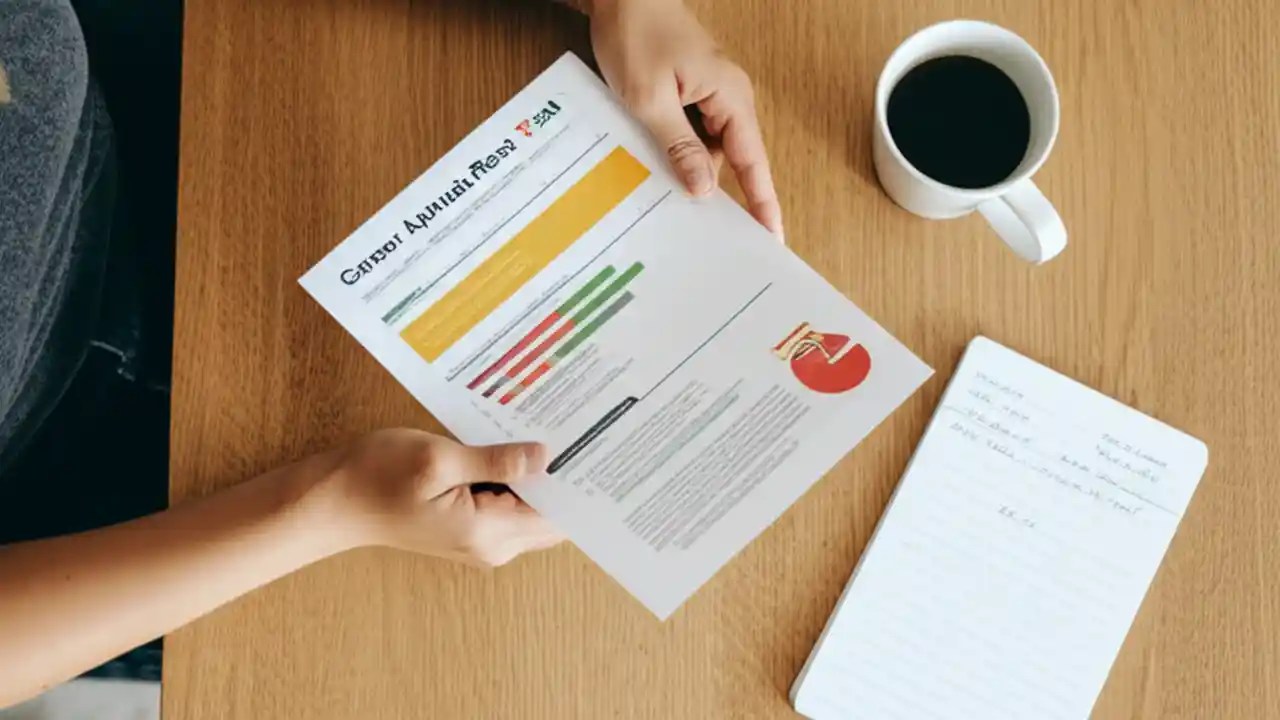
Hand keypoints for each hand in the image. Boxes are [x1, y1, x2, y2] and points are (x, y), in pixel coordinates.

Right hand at [322, 429, 563, 566]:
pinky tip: (515, 447)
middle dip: (563, 477)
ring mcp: (480, 541)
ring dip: (538, 476)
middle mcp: (492, 546)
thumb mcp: (439, 458)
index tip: (594, 446)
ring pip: (531, 511)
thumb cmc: (377, 476)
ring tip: (549, 430)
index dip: (578, 484)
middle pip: (550, 516)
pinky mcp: (469, 528)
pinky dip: (516, 481)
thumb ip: (496, 460)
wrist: (332, 501)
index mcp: (488, 533)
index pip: (557, 516)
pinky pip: (508, 507)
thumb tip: (545, 457)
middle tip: (578, 429)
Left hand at [587, 0, 783, 236]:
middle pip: (727, 160)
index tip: (773, 237)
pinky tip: (651, 162)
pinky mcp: (689, 93)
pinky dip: (673, 149)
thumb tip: (704, 189)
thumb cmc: (636, 33)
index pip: (754, 161)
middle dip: (712, 192)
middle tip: (699, 235)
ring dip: (683, 167)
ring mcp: (708, 94)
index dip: (763, 202)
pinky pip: (688, 133)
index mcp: (730, 97)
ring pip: (704, 148)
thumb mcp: (650, 99)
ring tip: (658, 191)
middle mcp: (727, 97)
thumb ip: (679, 146)